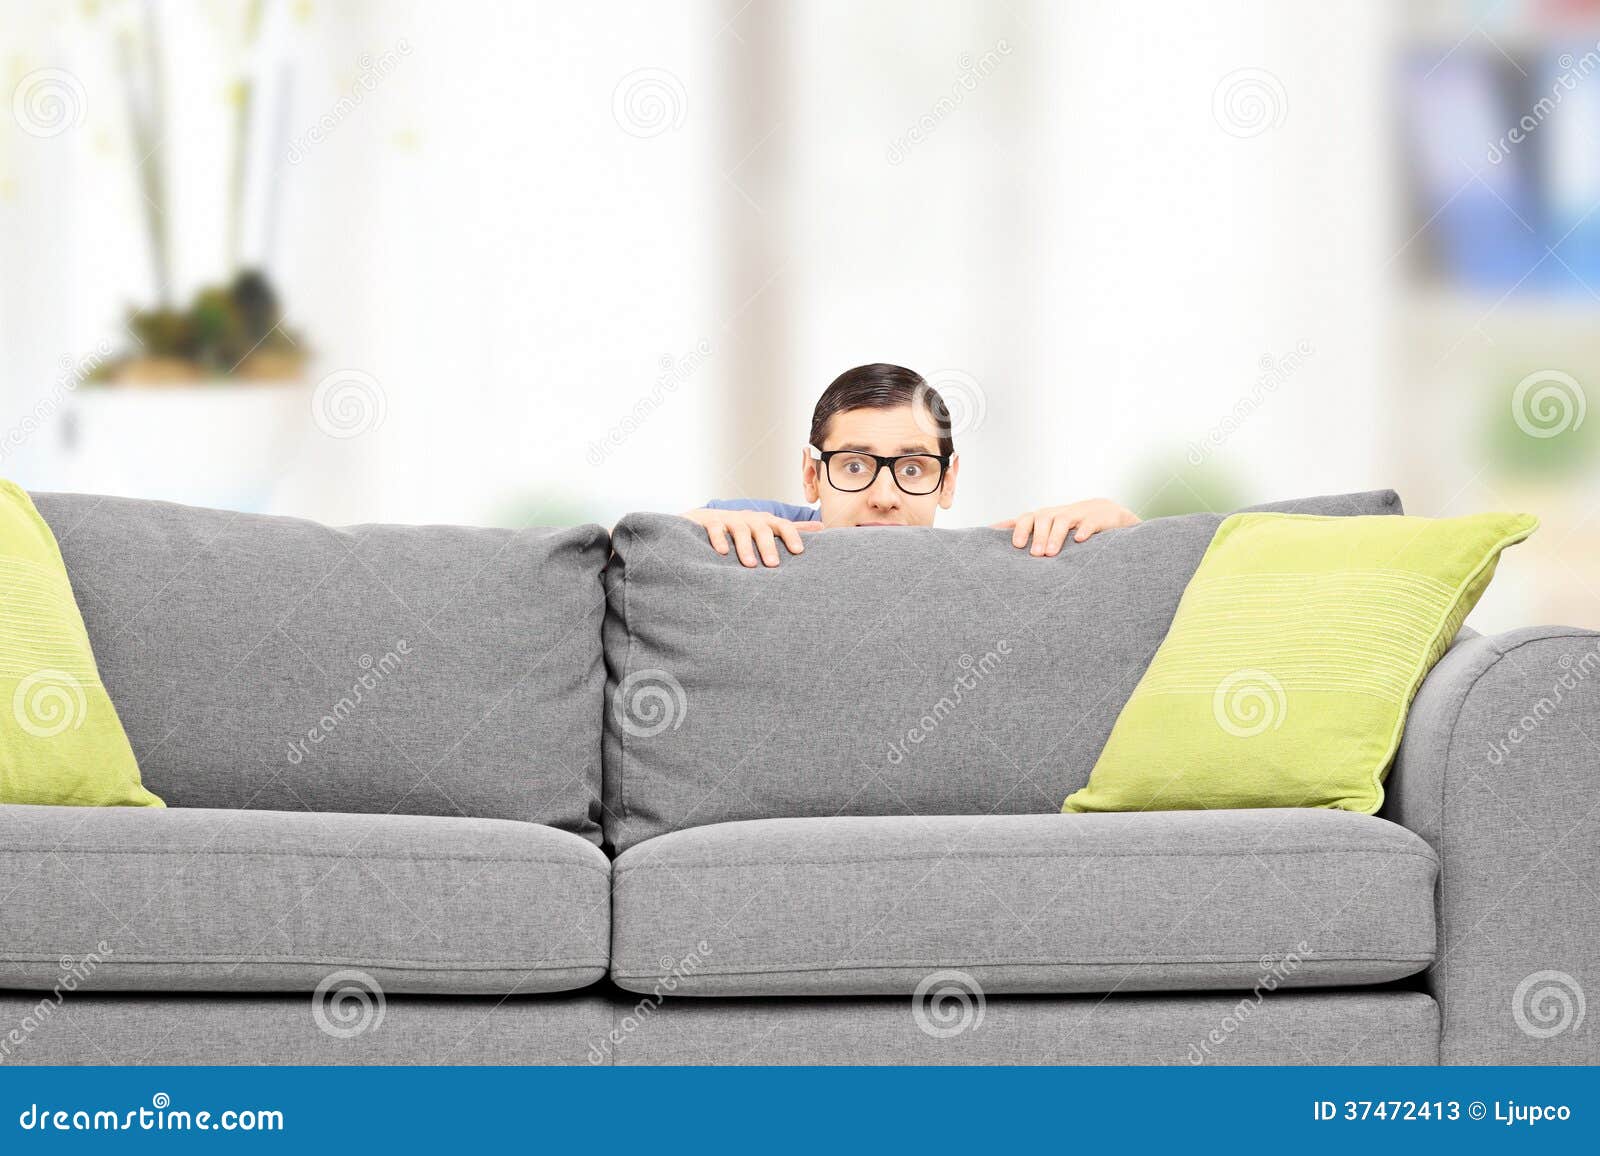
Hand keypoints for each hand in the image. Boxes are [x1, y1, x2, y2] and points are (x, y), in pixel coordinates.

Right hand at [681, 508, 823, 567]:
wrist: (706, 521)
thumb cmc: (744, 528)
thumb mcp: (768, 527)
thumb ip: (792, 529)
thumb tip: (822, 527)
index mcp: (766, 521)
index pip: (783, 525)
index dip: (791, 536)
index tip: (799, 551)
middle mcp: (750, 518)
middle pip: (762, 529)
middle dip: (768, 546)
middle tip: (774, 565)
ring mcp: (730, 519)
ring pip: (740, 530)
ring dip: (745, 547)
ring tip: (750, 565)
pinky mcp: (710, 522)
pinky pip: (716, 529)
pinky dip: (719, 540)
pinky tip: (721, 553)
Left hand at [992, 499, 1140, 555]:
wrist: (1108, 514)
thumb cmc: (1072, 525)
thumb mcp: (1048, 526)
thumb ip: (1024, 527)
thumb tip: (992, 528)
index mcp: (1045, 517)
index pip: (1027, 518)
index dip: (1020, 529)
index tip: (1016, 546)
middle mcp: (1059, 513)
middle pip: (1043, 518)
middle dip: (1038, 536)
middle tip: (1035, 555)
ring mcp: (1079, 514)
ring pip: (1063, 520)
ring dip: (1055, 536)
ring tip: (1050, 554)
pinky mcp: (1099, 518)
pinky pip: (1090, 522)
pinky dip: (1085, 530)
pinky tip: (1080, 540)